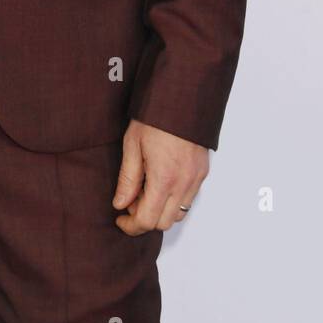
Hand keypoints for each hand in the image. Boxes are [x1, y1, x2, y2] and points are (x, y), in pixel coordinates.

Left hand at [112, 119, 208, 233]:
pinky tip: (161, 181)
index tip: (120, 219)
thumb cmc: (155, 117)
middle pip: (163, 223)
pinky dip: (173, 199)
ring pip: (178, 213)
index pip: (148, 220)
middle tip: (131, 199)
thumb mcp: (132, 145)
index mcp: (164, 178)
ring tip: (146, 188)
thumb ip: (127, 179)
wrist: (182, 97)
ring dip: (160, 210)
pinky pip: (188, 198)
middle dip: (145, 218)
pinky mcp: (202, 172)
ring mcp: (196, 178)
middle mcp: (184, 183)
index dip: (131, 226)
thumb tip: (120, 204)